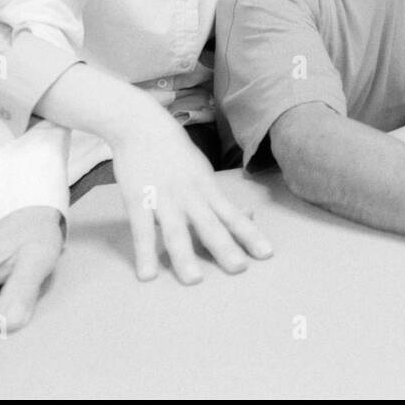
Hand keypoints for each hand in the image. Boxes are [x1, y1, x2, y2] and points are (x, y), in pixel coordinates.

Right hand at [109, 112, 272, 283]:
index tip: (267, 253)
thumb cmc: (175, 152)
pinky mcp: (137, 200)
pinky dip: (144, 253)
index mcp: (207, 188)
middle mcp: (190, 195)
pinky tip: (147, 274)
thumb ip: (220, 198)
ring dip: (184, 256)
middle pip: (210, 225)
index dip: (249, 234)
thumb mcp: (203, 171)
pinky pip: (141, 231)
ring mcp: (163, 198)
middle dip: (225, 247)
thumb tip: (249, 215)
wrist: (140, 125)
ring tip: (194, 280)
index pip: (232, 216)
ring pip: (176, 231)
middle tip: (239, 268)